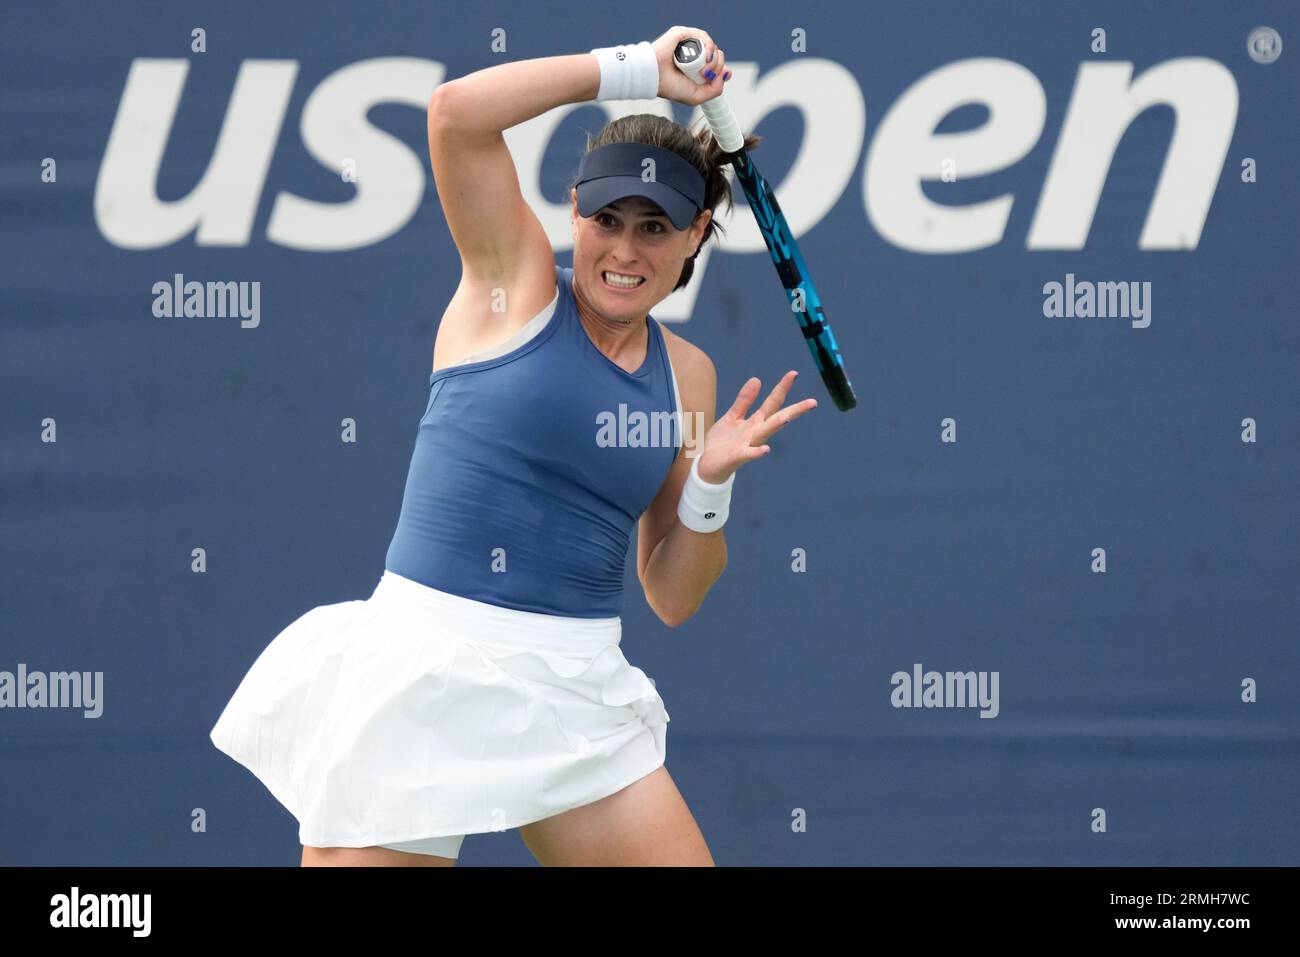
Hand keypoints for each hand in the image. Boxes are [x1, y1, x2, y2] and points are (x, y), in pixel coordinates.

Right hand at [651, 25, 728, 106]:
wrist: (654, 77)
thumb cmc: (671, 87)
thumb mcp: (696, 96)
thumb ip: (715, 90)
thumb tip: (726, 74)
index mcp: (695, 69)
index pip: (717, 64)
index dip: (723, 69)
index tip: (721, 75)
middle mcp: (694, 56)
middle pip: (717, 56)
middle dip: (718, 67)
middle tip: (706, 76)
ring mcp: (689, 45)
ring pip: (713, 48)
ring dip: (714, 60)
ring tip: (704, 70)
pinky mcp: (684, 34)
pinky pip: (704, 36)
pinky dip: (709, 46)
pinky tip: (706, 56)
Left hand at [695, 371, 817, 483]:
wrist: (708, 465)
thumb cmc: (722, 442)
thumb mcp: (733, 416)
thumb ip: (744, 400)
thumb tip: (757, 379)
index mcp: (756, 422)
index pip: (773, 402)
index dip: (782, 388)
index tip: (794, 373)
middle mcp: (756, 433)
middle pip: (778, 418)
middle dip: (795, 410)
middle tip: (813, 402)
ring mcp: (749, 445)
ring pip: (765, 434)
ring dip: (776, 426)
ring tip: (787, 417)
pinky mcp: (737, 457)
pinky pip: (749, 454)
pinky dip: (758, 452)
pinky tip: (766, 449)